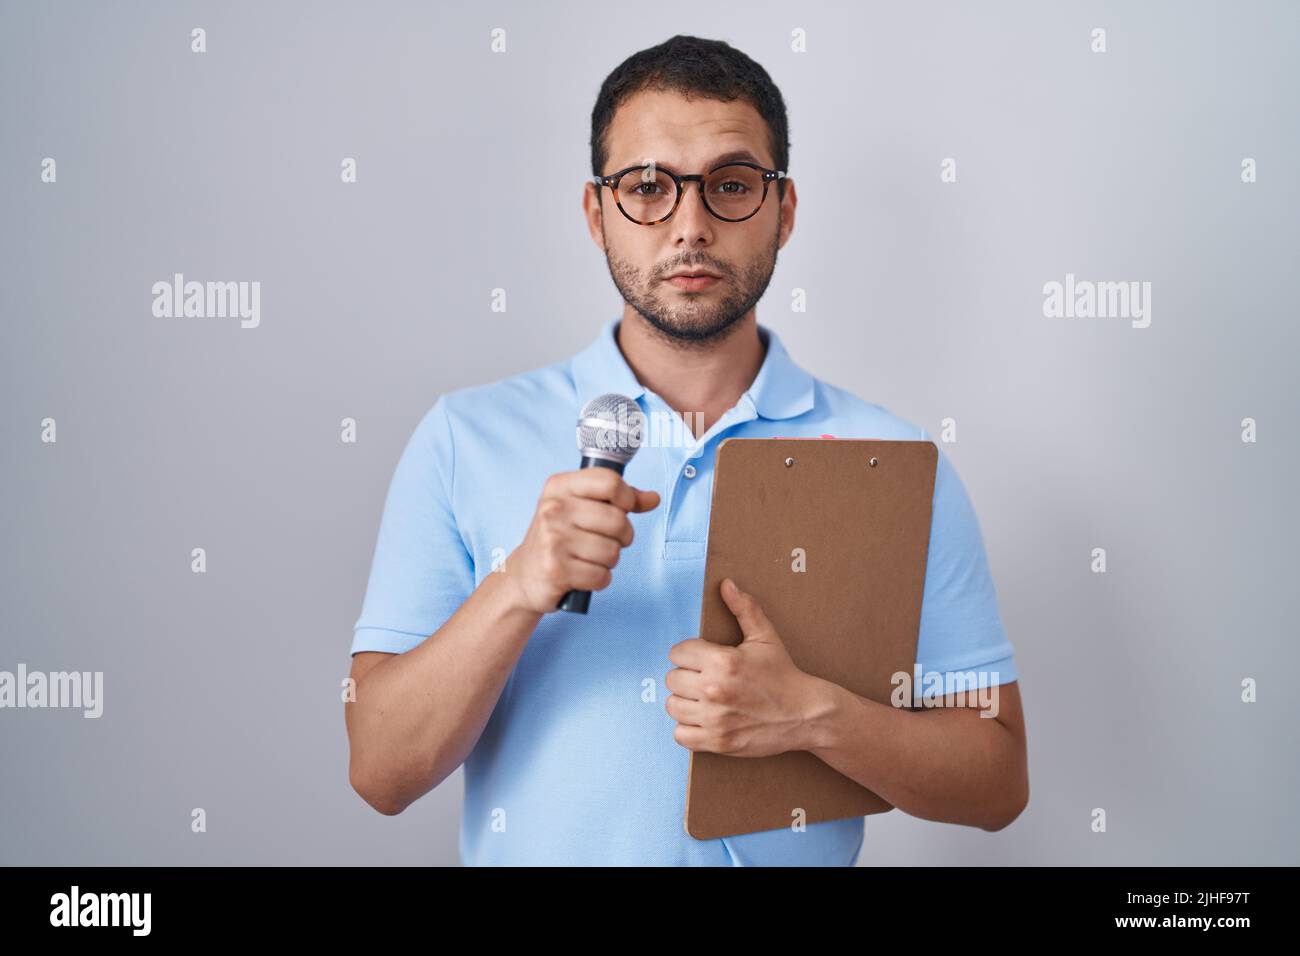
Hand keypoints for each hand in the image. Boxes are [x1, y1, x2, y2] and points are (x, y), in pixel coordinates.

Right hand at [504, 467, 659, 614]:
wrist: (525, 575)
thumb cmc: (560, 537)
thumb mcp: (581, 508)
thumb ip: (619, 500)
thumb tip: (653, 498)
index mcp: (560, 486)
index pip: (609, 482)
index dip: (627, 498)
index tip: (624, 508)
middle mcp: (553, 509)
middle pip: (618, 520)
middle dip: (622, 537)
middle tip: (605, 541)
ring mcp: (553, 539)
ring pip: (613, 552)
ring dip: (609, 561)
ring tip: (590, 558)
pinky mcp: (556, 570)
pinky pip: (602, 576)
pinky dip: (599, 580)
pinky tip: (583, 574)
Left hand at [665, 578, 823, 756]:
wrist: (806, 714)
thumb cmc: (783, 673)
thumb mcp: (765, 637)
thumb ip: (744, 608)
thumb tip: (726, 584)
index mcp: (723, 661)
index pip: (678, 652)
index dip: (688, 653)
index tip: (701, 658)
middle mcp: (714, 689)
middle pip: (672, 678)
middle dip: (686, 676)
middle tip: (703, 678)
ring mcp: (715, 718)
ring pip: (673, 706)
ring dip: (684, 702)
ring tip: (701, 698)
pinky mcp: (718, 742)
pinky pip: (681, 735)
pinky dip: (687, 729)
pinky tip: (702, 720)